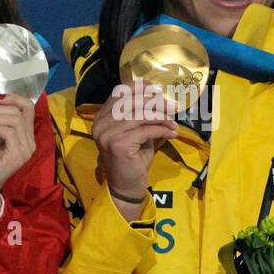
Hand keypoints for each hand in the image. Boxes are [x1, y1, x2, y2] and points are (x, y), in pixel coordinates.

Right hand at [91, 79, 176, 219]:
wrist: (127, 186)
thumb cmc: (133, 159)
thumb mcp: (136, 131)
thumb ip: (141, 114)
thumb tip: (159, 96)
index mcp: (101, 117)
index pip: (120, 92)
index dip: (140, 87)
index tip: (159, 90)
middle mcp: (100, 124)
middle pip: (131, 101)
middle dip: (155, 101)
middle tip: (172, 107)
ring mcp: (107, 134)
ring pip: (140, 115)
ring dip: (161, 117)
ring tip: (173, 123)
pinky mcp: (118, 145)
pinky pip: (146, 130)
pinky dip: (162, 130)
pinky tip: (172, 133)